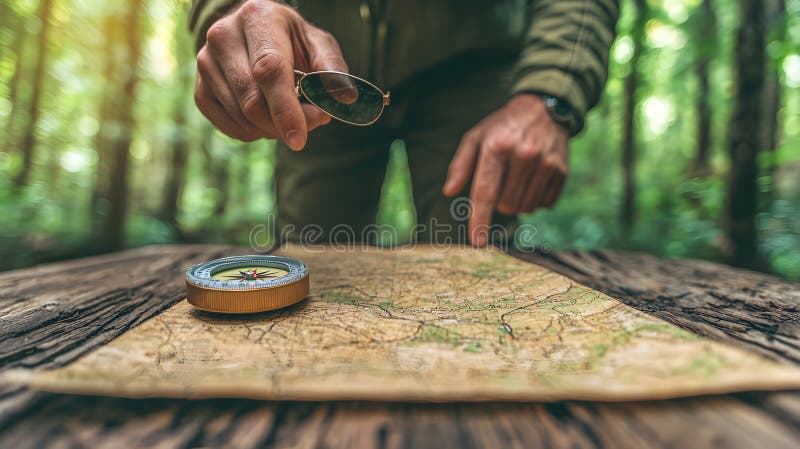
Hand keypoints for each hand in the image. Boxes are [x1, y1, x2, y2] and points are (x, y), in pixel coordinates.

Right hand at [194, 0, 347, 148]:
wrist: (256, 35)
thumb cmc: (293, 41)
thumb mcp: (319, 45)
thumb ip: (333, 69)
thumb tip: (345, 97)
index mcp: (257, 18)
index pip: (268, 70)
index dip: (285, 109)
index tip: (300, 138)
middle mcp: (223, 36)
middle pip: (252, 101)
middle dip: (285, 124)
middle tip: (312, 122)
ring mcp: (205, 63)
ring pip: (241, 118)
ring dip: (272, 129)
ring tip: (289, 114)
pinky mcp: (200, 89)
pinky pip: (229, 127)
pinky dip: (254, 132)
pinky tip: (267, 118)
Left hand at [443, 94, 568, 246]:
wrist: (543, 108)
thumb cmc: (502, 127)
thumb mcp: (476, 137)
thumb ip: (460, 165)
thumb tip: (449, 192)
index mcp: (497, 147)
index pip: (485, 192)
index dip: (480, 219)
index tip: (477, 242)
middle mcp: (523, 155)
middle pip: (505, 205)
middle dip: (498, 201)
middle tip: (501, 179)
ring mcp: (545, 164)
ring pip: (524, 208)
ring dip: (516, 201)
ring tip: (516, 177)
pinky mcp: (561, 171)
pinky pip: (543, 204)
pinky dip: (534, 198)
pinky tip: (532, 178)